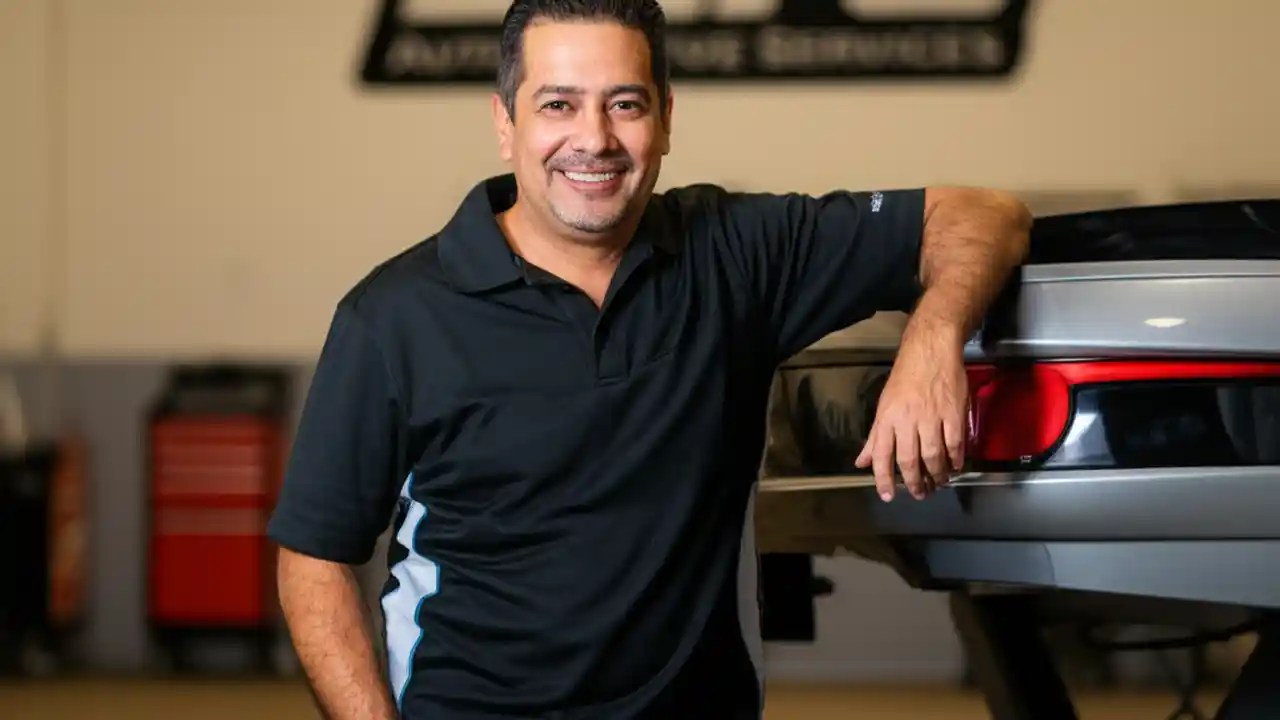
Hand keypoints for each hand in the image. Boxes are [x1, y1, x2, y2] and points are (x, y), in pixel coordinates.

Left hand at [854, 327, 967, 501]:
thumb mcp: (884, 406)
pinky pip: (954, 444)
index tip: (888, 495)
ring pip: (933, 456)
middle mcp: (907, 420)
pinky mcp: (953, 413)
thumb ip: (875, 437)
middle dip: (913, 482)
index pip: (881, 455)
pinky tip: (954, 467)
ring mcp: (932, 417)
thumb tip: (862, 462)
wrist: (930, 351)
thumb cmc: (905, 378)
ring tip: (938, 483)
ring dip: (936, 475)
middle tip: (919, 493)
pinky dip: (955, 459)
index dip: (883, 479)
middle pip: (909, 460)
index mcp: (887, 419)